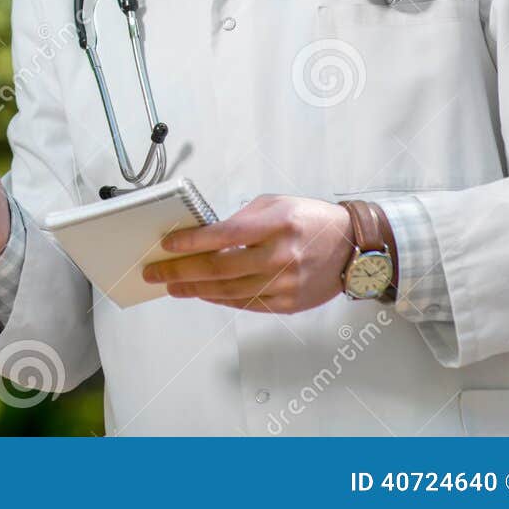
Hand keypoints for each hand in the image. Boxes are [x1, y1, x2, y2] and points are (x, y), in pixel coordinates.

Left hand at [140, 194, 354, 313]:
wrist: (352, 247)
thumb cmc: (311, 220)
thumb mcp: (276, 204)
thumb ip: (241, 219)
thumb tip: (205, 234)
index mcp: (277, 224)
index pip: (223, 235)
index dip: (191, 242)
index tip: (168, 245)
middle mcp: (281, 256)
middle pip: (219, 268)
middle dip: (181, 271)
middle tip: (156, 272)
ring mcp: (285, 284)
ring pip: (228, 291)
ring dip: (194, 289)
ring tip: (172, 286)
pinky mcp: (288, 303)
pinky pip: (245, 303)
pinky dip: (219, 299)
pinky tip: (201, 293)